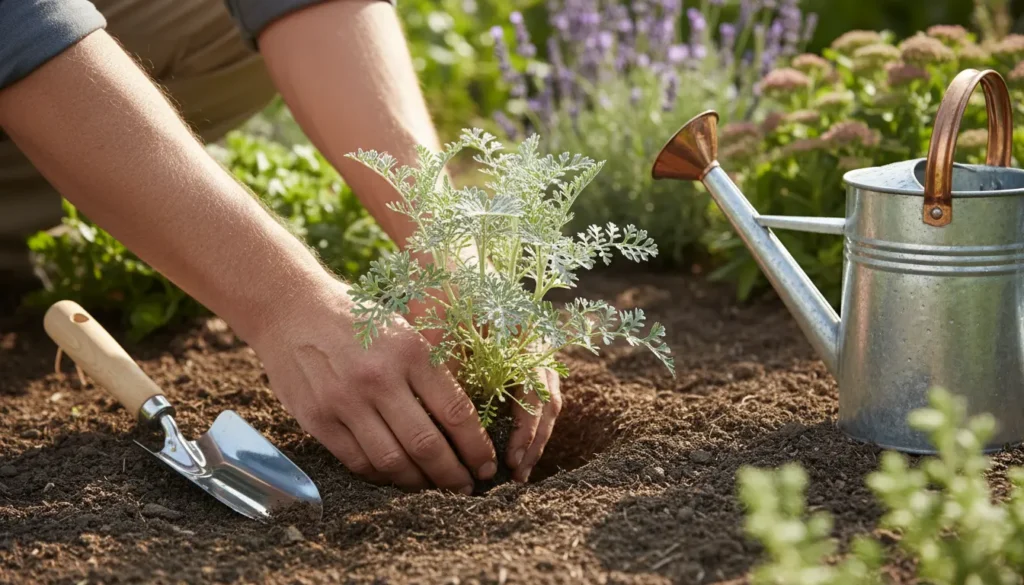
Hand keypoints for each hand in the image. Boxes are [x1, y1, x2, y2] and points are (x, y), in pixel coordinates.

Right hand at [247, 278, 496, 493]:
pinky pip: (357, 462)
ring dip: (419, 483)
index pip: (455, 412)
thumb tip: (466, 419)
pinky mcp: (318, 419)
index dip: (476, 447)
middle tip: (466, 489)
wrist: (291, 308)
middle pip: (427, 445)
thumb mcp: (403, 328)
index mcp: (410, 351)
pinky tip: (396, 476)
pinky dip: (382, 476)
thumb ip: (432, 368)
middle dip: (453, 475)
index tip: (486, 465)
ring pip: (392, 462)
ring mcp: (345, 402)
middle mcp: (379, 379)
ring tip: (434, 487)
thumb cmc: (357, 318)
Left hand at [405, 271, 562, 483]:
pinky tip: (508, 438)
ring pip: (544, 396)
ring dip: (532, 432)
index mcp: (525, 334)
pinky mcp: (519, 347)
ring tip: (516, 465)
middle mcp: (537, 339)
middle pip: (548, 400)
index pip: (537, 394)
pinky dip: (523, 415)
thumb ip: (454, 373)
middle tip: (516, 474)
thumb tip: (457, 427)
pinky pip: (531, 387)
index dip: (527, 432)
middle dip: (534, 441)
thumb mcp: (443, 329)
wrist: (446, 247)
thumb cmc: (442, 286)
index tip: (511, 461)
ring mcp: (532, 342)